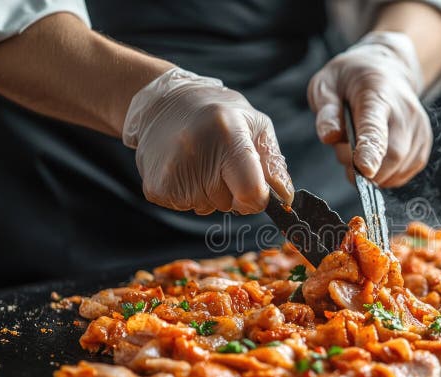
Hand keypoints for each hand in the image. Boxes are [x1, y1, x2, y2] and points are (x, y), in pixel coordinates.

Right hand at [123, 68, 292, 214]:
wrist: (163, 104)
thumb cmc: (219, 114)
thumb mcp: (255, 126)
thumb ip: (274, 164)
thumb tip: (286, 199)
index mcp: (228, 134)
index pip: (251, 193)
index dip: (257, 196)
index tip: (253, 185)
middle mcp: (196, 152)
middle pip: (230, 204)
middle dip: (233, 192)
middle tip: (220, 162)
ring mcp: (172, 171)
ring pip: (208, 208)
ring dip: (210, 193)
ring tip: (200, 162)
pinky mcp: (155, 187)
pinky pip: (186, 207)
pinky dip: (189, 195)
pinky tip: (184, 169)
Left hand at [308, 32, 432, 187]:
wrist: (386, 68)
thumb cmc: (351, 80)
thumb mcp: (325, 85)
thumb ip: (326, 112)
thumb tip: (330, 136)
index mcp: (376, 94)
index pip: (375, 128)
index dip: (370, 152)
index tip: (365, 170)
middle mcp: (404, 110)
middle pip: (395, 154)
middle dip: (368, 171)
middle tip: (347, 159)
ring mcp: (418, 126)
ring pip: (400, 167)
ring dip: (376, 172)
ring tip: (360, 150)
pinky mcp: (424, 141)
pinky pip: (406, 171)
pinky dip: (388, 175)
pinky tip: (377, 158)